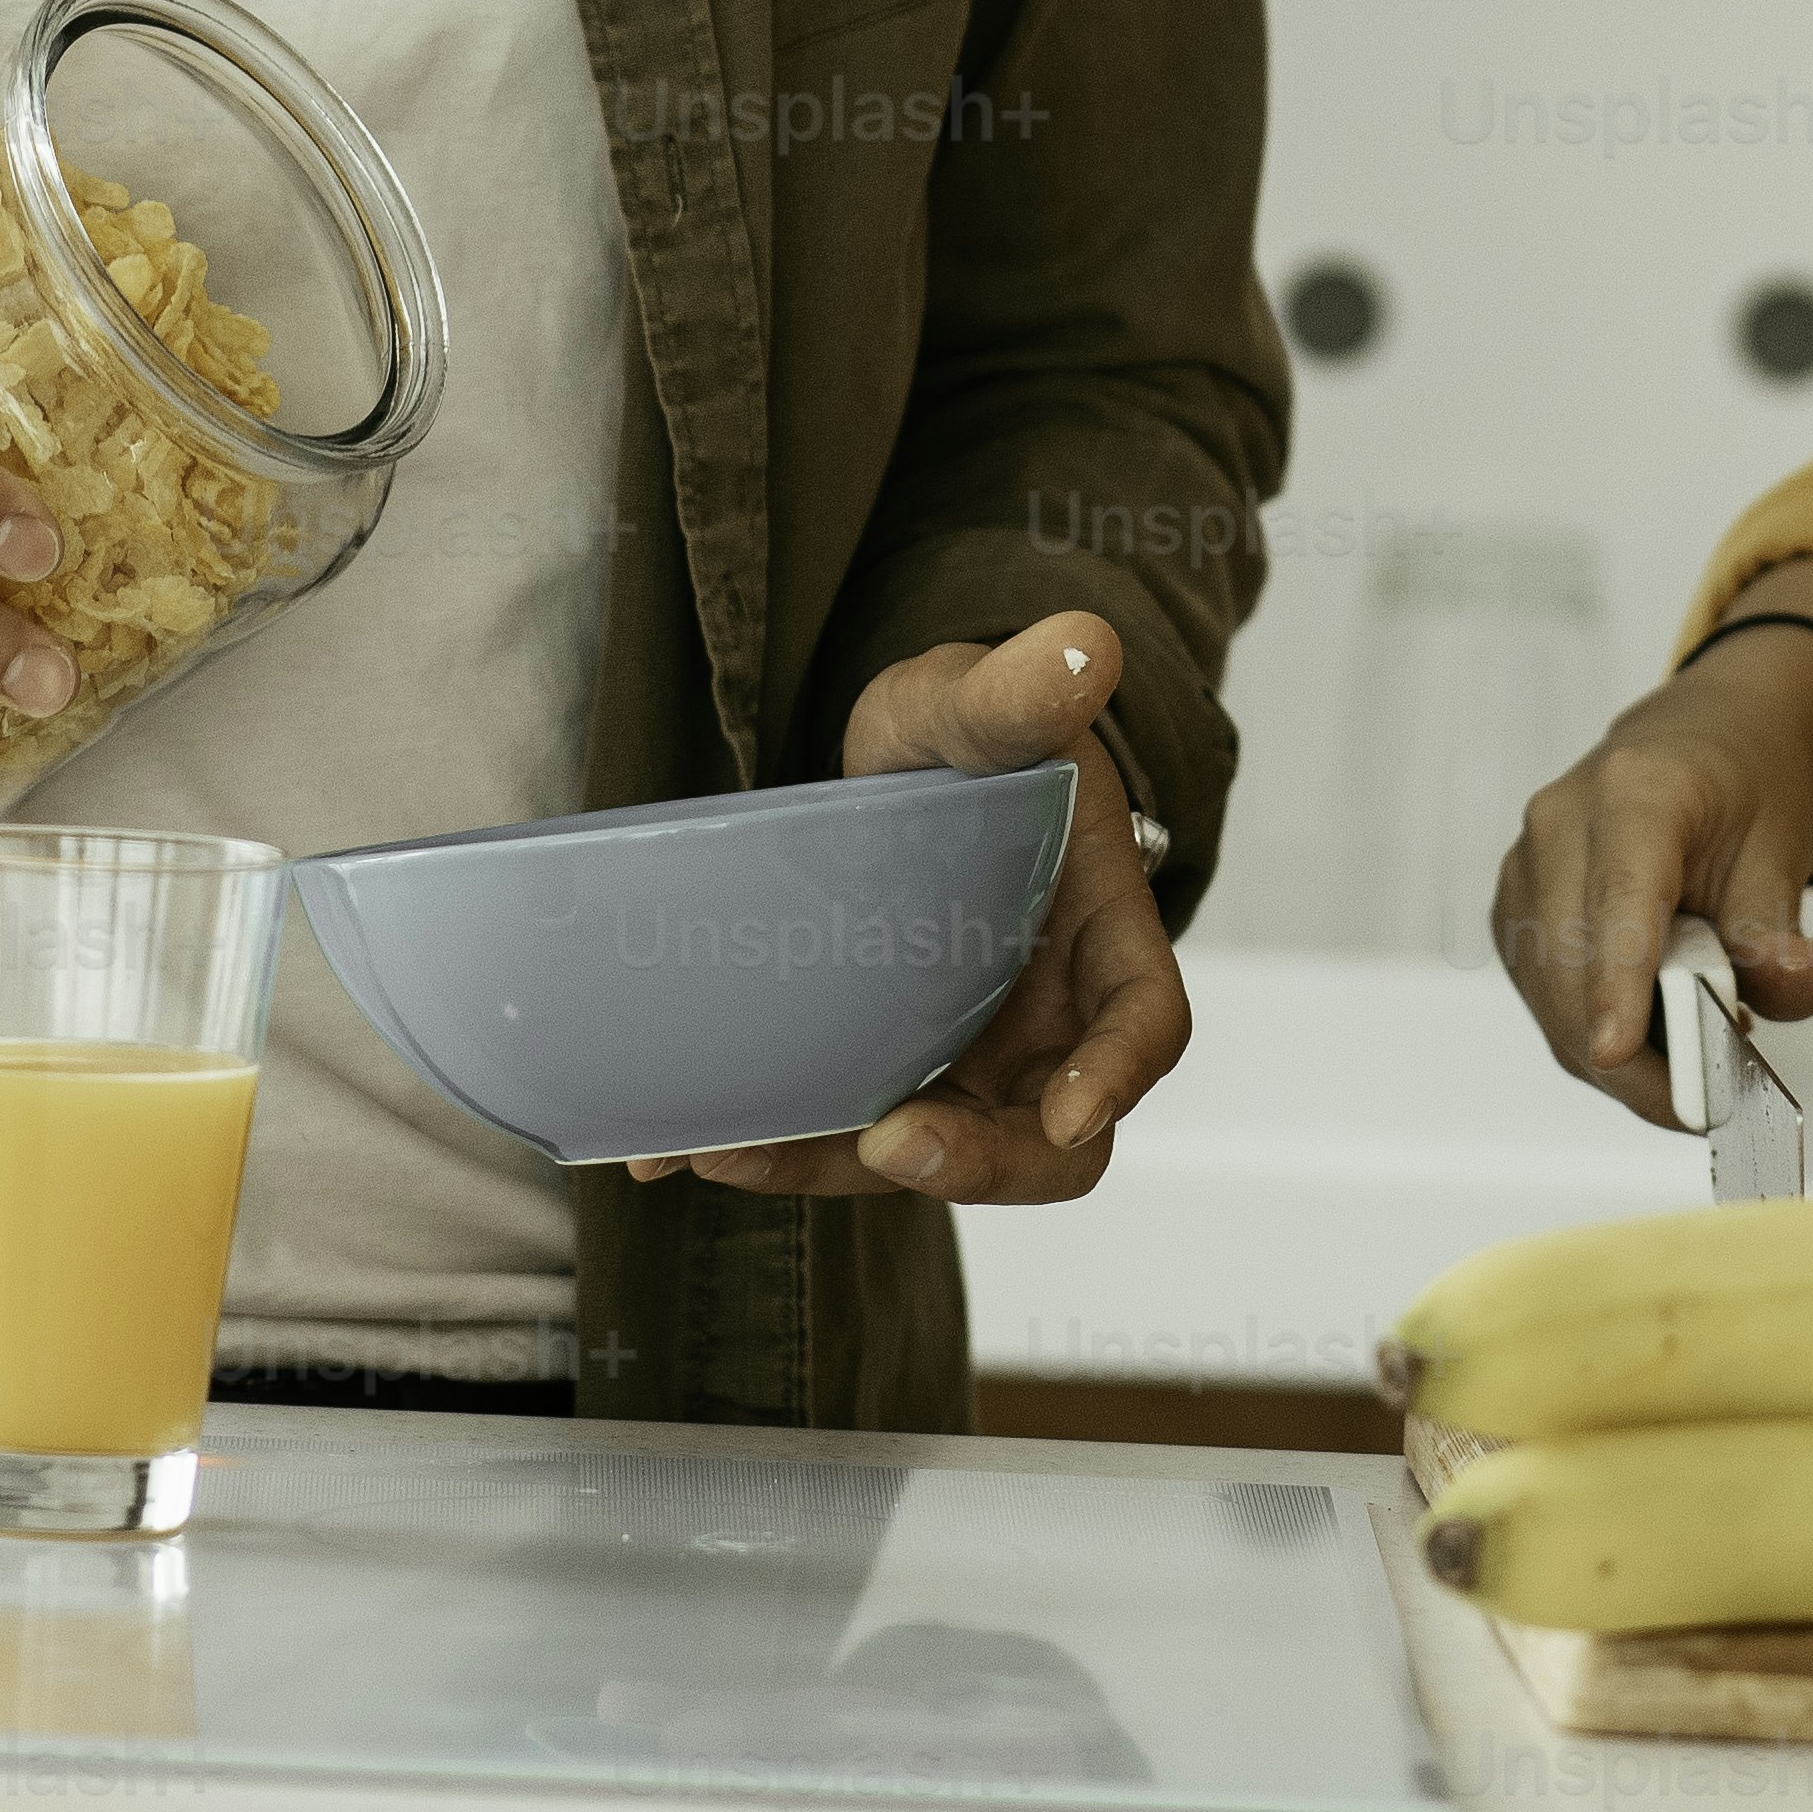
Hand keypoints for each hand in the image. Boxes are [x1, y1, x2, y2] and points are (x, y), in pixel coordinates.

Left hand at [647, 617, 1188, 1203]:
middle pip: (1051, 1139)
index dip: (1118, 1075)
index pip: (1145, 1022)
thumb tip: (1084, 644)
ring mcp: (971, 1061)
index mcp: (1102, 936)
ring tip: (728, 1152)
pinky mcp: (892, 1075)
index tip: (1070, 1113)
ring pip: (933, 1153)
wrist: (908, 764)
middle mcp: (1051, 1023)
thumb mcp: (985, 705)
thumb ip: (1021, 689)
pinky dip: (772, 1147)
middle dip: (978, 1162)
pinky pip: (845, 1134)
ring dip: (836, 1167)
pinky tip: (667, 1151)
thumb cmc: (972, 732)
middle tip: (890, 1142)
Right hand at [1487, 651, 1812, 1126]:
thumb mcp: (1784, 851)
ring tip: (1691, 1072)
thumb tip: (1800, 990)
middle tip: (1706, 1107)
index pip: (1618, 899)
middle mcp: (1560, 822)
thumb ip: (1779, 934)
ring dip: (1614, 1056)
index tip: (1617, 1051)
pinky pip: (1544, 996)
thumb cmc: (1743, 792)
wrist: (1700, 749)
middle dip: (1632, 1057)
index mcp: (1636, 792)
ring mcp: (1524, 866)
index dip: (1616, 981)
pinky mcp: (1512, 909)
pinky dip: (1593, 1033)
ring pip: (1551, 996)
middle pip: (1572, 966)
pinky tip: (1649, 1039)